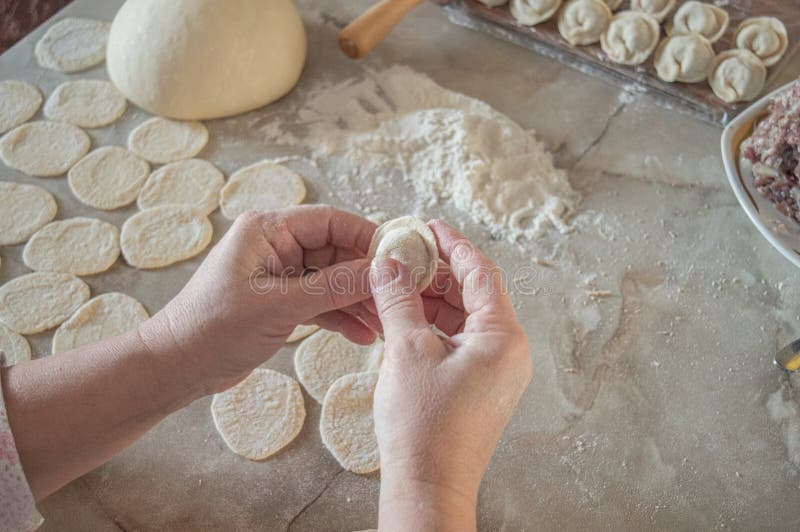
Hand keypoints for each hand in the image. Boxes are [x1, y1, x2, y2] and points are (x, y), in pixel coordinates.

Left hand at [139, 205, 379, 394]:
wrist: (177, 367)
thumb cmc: (213, 328)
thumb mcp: (278, 306)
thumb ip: (332, 287)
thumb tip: (381, 272)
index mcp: (267, 230)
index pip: (330, 221)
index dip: (366, 238)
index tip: (398, 260)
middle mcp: (275, 246)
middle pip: (335, 251)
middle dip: (365, 276)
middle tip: (395, 299)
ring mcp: (279, 275)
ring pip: (331, 279)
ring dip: (356, 300)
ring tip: (383, 323)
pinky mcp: (280, 302)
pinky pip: (320, 302)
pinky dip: (340, 316)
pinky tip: (362, 335)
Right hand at [370, 220, 532, 530]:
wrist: (428, 485)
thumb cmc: (423, 425)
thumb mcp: (406, 350)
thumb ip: (398, 299)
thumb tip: (388, 264)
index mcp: (503, 336)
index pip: (481, 272)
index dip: (452, 244)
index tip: (428, 226)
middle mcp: (509, 351)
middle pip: (475, 293)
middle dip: (437, 273)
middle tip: (402, 257)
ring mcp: (497, 371)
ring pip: (465, 318)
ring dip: (431, 300)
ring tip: (395, 287)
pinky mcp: (481, 386)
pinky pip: (460, 341)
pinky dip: (433, 326)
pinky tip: (404, 319)